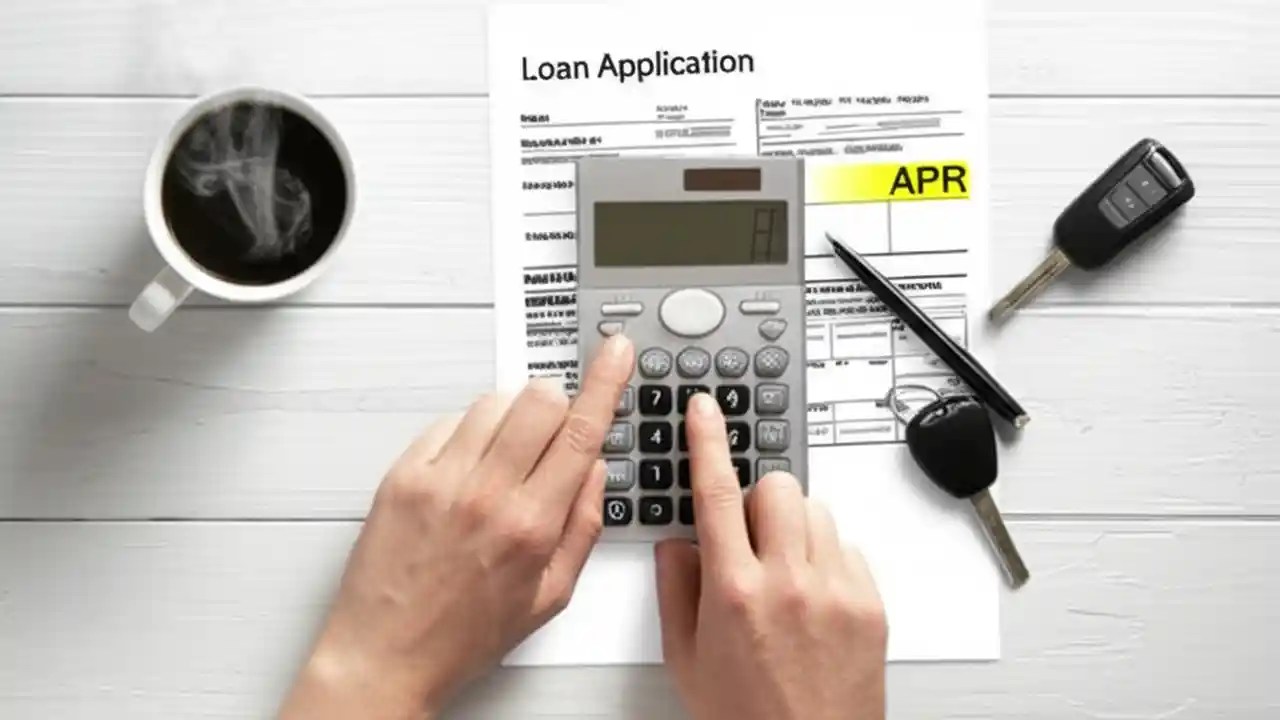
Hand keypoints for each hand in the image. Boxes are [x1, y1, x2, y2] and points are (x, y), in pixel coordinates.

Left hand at [279, 336, 633, 719]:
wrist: (386, 655)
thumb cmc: (462, 636)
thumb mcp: (549, 596)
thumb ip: (583, 527)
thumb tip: (595, 472)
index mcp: (532, 525)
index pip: (581, 431)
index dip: (606, 381)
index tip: (616, 351)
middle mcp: (487, 495)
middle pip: (539, 400)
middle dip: (557, 403)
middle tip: (552, 432)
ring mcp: (440, 480)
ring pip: (493, 402)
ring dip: (511, 416)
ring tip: (503, 459)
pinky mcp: (402, 475)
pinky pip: (448, 421)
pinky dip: (467, 432)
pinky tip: (465, 471)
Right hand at [656, 394, 887, 719]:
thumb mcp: (686, 659)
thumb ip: (675, 589)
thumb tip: (676, 543)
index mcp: (733, 592)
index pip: (716, 493)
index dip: (707, 441)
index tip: (705, 410)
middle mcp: (789, 583)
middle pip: (777, 488)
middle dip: (758, 498)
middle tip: (748, 535)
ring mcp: (836, 591)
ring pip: (815, 510)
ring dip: (793, 527)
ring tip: (782, 573)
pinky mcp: (870, 603)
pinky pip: (847, 546)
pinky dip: (826, 557)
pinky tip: (811, 596)